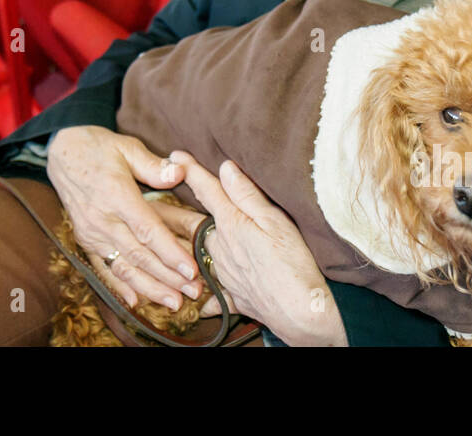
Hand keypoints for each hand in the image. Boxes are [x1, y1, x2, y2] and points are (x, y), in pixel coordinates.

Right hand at [47, 126, 203, 309]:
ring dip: (150, 288)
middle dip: (168, 277)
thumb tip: (180, 173)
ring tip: (174, 303)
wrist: (62, 152)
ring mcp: (92, 232)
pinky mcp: (85, 240)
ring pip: (124, 266)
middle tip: (194, 293)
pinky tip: (136, 302)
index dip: (170, 252)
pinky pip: (103, 267)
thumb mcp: (127, 147)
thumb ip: (154, 165)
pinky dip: (119, 287)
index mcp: (117, 194)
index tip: (191, 269)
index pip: (148, 229)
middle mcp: (103, 219)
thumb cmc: (100, 148)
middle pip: (140, 255)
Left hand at [174, 152, 348, 345]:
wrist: (300, 314)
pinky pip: (216, 295)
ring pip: (205, 256)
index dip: (192, 171)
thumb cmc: (292, 263)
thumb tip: (225, 168)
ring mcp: (226, 275)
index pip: (208, 191)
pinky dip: (209, 295)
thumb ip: (247, 195)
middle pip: (200, 225)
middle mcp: (221, 250)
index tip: (175, 155)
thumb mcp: (274, 221)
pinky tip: (203, 300)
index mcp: (231, 226)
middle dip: (188, 212)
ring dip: (197, 247)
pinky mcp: (235, 298)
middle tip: (172, 202)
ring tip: (188, 241)